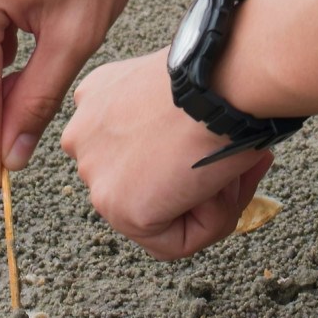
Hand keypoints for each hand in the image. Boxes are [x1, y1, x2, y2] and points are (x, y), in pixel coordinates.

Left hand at [59, 51, 276, 260]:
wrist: (220, 81)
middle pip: (142, 186)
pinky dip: (209, 224)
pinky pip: (173, 242)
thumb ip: (173, 128)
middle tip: (235, 171)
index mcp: (96, 100)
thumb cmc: (216, 75)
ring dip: (205, 204)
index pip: (132, 152)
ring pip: (157, 218)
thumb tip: (198, 165)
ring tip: (233, 176)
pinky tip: (220, 189)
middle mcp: (83, 136)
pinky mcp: (122, 209)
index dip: (184, 158)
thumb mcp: (182, 91)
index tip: (219, 148)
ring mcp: (97, 175)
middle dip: (192, 185)